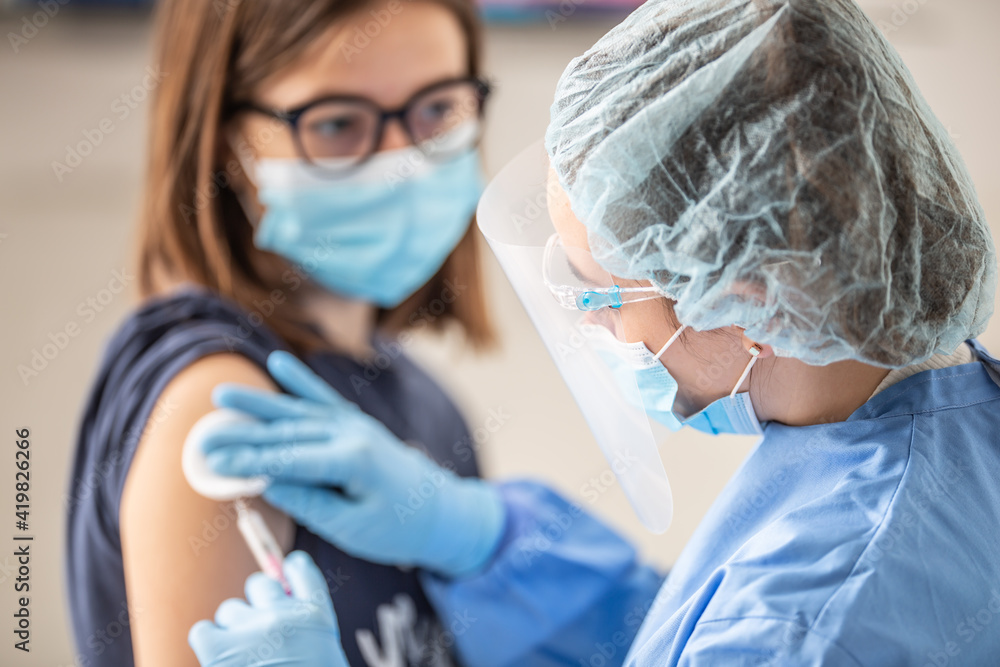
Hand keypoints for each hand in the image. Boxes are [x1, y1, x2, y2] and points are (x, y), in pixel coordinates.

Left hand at [189, 551, 347, 665]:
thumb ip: (302, 631)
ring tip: (243, 659)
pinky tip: (220, 662)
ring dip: (233, 631)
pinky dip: (209, 645)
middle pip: (260, 584)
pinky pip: (203, 631)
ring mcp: (251, 630)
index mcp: (317, 617)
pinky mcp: (218, 648)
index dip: (291, 570)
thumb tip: (276, 599)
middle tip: (261, 632)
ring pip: (230, 611)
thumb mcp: (319, 656)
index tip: (286, 575)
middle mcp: (284, 615)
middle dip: (258, 603)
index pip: (300, 570)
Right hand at [203, 350, 505, 577]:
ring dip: (260, 404)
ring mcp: (355, 424)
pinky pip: (324, 400)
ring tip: (222, 395)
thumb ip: (308, 501)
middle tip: (202, 438)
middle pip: (287, 433)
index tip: (211, 462)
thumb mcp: (349, 527)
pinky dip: (301, 382)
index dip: (248, 461)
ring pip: (299, 412)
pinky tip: (278, 363)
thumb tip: (265, 482)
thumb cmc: (395, 528)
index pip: (288, 459)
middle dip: (242, 436)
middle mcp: (352, 433)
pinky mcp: (356, 423)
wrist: (439, 512)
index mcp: (352, 461)